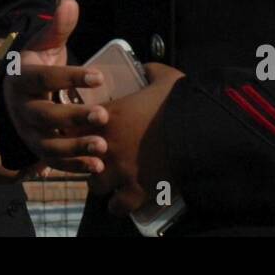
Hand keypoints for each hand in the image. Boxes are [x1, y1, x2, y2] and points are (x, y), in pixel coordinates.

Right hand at [0, 0, 111, 173]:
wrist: (17, 94)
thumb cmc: (37, 65)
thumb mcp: (44, 44)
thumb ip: (58, 27)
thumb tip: (70, 2)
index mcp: (21, 79)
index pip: (44, 78)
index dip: (70, 77)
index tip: (98, 75)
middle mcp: (20, 109)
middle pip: (45, 116)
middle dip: (74, 117)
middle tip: (103, 114)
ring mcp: (27, 133)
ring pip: (49, 145)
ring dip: (75, 147)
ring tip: (102, 146)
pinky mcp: (37, 151)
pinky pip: (55, 162)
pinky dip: (75, 166)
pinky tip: (98, 165)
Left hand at [86, 63, 184, 216]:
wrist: (200, 130)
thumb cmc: (180, 101)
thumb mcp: (164, 77)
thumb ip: (148, 71)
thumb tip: (145, 68)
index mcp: (109, 116)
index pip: (74, 126)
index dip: (77, 130)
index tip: (85, 132)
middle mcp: (108, 144)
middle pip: (81, 157)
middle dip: (87, 158)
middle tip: (99, 156)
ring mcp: (121, 169)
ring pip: (95, 185)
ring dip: (101, 183)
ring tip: (111, 180)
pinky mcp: (138, 189)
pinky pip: (118, 206)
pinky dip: (119, 206)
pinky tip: (122, 202)